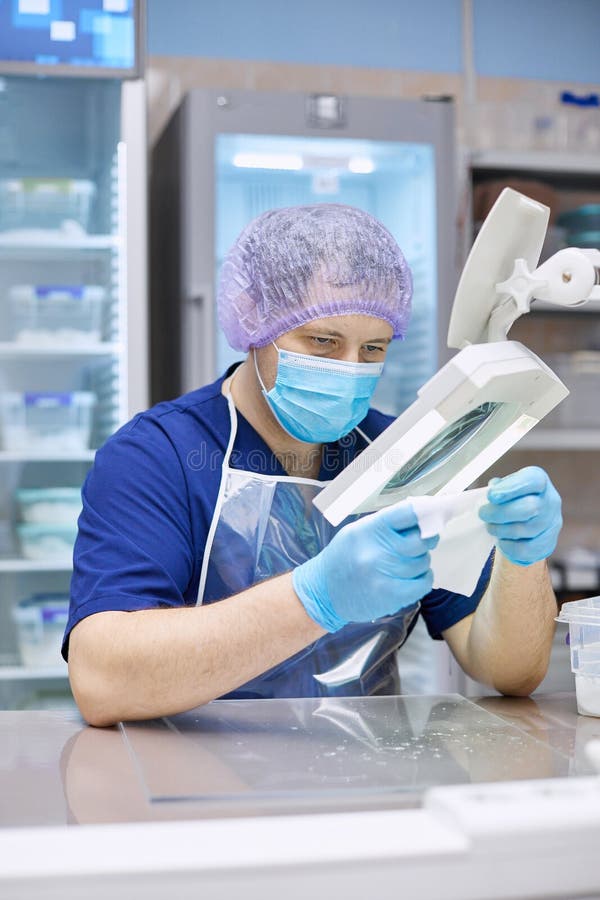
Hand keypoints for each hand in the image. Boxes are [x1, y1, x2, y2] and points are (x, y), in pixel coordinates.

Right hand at [292, 504, 436, 631]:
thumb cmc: (344, 557)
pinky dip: (423, 578)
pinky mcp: (391, 596)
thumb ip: (387, 525)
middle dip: (427, 538)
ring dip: (421, 561)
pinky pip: (423, 583)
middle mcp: (376, 551)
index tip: (435, 511)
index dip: (426, 511)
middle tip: (423, 540)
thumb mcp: (358, 532)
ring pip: (423, 562)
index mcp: (369, 530)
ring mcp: (384, 575)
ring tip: (407, 562)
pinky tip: (412, 576)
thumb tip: (421, 516)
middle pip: (421, 540)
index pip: (406, 513)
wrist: (323, 592)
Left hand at [479, 466, 561, 566]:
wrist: (527, 523)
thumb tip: (493, 491)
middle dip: (500, 512)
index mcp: (540, 481)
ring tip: (491, 526)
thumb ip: (499, 487)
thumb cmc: (512, 500)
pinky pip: (524, 549)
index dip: (511, 487)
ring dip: (500, 529)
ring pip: (524, 530)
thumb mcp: (506, 486)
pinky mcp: (548, 543)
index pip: (532, 480)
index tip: (491, 495)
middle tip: (483, 514)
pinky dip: (507, 546)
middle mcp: (550, 501)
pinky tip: (502, 540)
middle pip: (529, 508)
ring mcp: (552, 524)